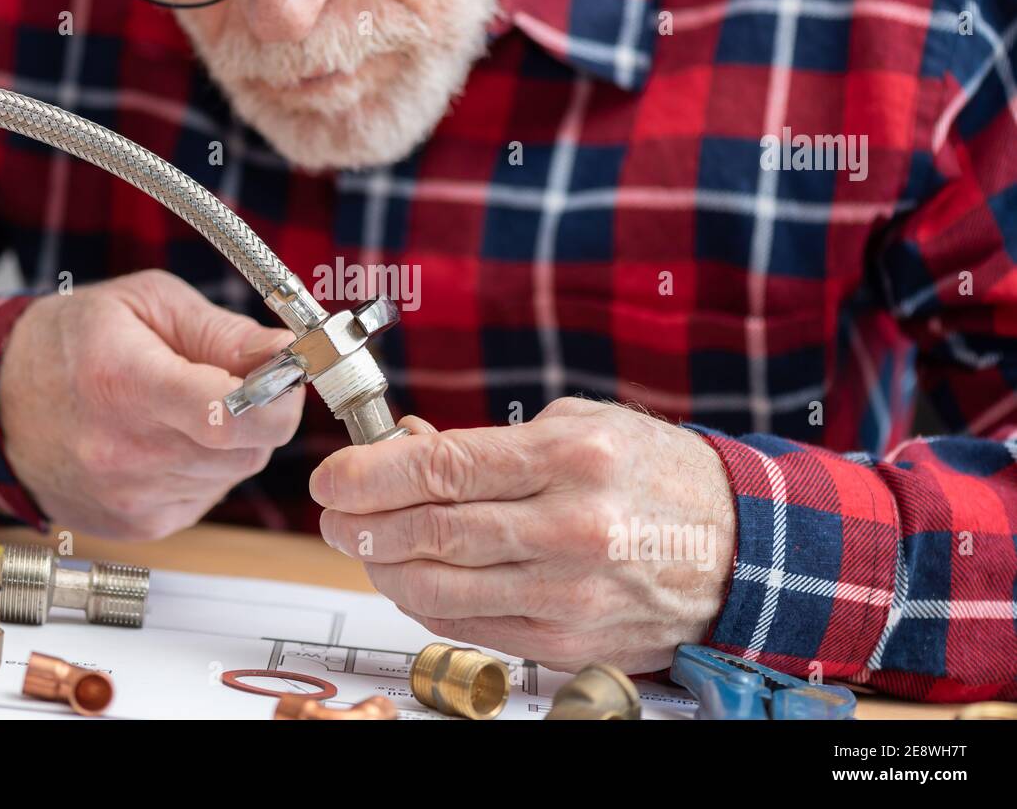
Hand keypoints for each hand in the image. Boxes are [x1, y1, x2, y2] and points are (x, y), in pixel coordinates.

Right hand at [0, 269, 302, 537]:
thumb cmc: (69, 342)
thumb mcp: (147, 304)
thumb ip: (224, 332)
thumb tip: (288, 352)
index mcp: (126, 384)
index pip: (231, 413)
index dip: (280, 395)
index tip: (290, 371)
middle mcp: (125, 452)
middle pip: (247, 447)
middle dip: (260, 410)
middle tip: (228, 379)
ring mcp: (130, 498)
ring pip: (234, 473)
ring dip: (230, 440)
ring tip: (182, 406)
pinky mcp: (137, 526)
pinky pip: (208, 495)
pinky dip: (205, 467)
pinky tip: (166, 439)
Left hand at [312, 398, 735, 672]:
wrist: (739, 548)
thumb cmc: (654, 475)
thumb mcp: (578, 426)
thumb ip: (487, 444)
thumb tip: (404, 450)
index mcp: (572, 458)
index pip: (443, 470)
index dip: (369, 474)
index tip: (330, 475)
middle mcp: (571, 530)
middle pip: (430, 533)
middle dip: (358, 523)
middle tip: (331, 512)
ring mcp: (568, 595)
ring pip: (437, 589)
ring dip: (380, 567)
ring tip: (361, 544)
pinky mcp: (566, 643)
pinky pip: (467, 626)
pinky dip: (423, 602)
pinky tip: (409, 575)